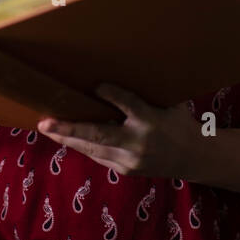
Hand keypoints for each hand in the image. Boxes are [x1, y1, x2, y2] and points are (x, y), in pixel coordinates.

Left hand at [37, 83, 204, 179]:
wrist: (193, 158)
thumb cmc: (178, 122)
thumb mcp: (169, 103)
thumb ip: (146, 93)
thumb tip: (120, 70)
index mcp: (153, 120)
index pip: (130, 105)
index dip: (113, 95)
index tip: (97, 85)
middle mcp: (139, 141)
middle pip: (100, 134)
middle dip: (70, 128)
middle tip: (46, 122)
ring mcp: (131, 159)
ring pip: (93, 148)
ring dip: (68, 137)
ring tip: (46, 128)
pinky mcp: (126, 169)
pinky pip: (98, 155)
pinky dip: (81, 145)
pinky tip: (65, 136)